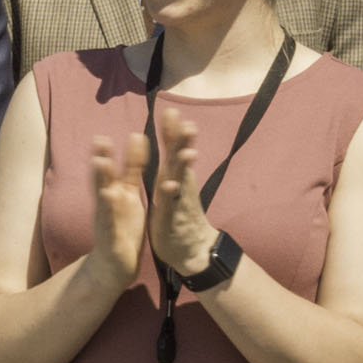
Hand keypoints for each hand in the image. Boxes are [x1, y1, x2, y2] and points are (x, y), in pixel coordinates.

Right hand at [83, 133, 149, 297]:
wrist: (114, 267)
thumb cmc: (123, 230)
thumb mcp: (130, 197)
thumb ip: (131, 173)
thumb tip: (136, 144)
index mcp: (119, 195)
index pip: (124, 171)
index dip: (130, 154)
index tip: (135, 133)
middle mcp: (109, 205)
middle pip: (105, 179)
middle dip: (103, 160)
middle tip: (101, 140)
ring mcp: (107, 221)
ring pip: (103, 198)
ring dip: (100, 182)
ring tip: (100, 163)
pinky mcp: (109, 238)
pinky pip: (109, 223)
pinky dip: (108, 211)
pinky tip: (107, 197)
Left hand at [146, 104, 217, 281]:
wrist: (193, 252)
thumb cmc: (180, 217)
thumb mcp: (174, 187)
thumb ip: (175, 165)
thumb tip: (180, 143)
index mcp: (175, 178)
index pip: (175, 152)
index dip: (173, 133)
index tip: (171, 111)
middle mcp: (178, 188)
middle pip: (180, 162)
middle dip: (183, 143)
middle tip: (187, 123)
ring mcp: (176, 205)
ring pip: (179, 182)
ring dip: (182, 167)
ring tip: (186, 152)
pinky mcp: (170, 221)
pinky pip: (169, 207)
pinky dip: (169, 196)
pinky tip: (169, 185)